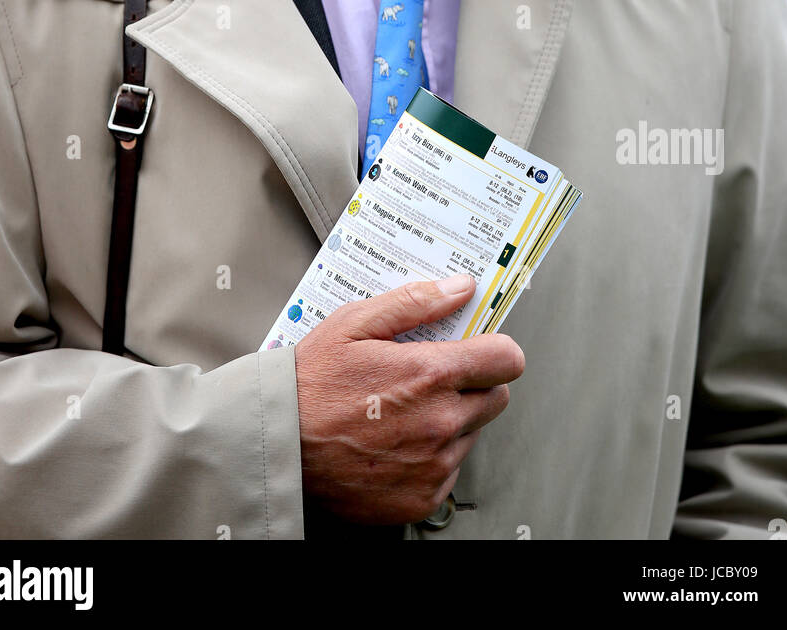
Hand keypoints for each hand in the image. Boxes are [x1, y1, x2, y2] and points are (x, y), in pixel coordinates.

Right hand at [294, 274, 524, 523]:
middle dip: (474, 384)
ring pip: (472, 434)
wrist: (279, 444)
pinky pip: (450, 471)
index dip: (495, 350)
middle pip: (497, 398)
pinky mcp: (422, 498)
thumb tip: (460, 288)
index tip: (480, 350)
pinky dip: (432, 458)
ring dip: (452, 421)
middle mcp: (441, 423)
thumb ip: (415, 302)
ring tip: (404, 412)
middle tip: (433, 380)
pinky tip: (397, 442)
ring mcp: (434, 466)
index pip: (507, 360)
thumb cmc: (310, 382)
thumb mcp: (355, 323)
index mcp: (431, 375)